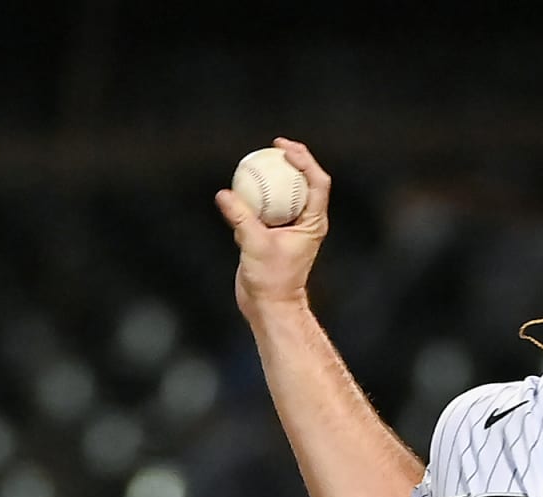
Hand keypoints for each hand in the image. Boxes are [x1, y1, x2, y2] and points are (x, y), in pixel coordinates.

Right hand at [214, 137, 332, 317]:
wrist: (268, 304)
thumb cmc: (271, 280)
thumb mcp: (254, 245)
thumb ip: (241, 218)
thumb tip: (225, 194)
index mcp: (313, 222)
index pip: (317, 183)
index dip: (305, 161)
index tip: (285, 150)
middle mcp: (305, 222)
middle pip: (305, 182)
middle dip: (293, 161)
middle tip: (274, 146)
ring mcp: (290, 228)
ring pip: (285, 194)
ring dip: (274, 177)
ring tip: (258, 160)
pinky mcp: (273, 234)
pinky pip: (266, 207)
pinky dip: (256, 195)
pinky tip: (240, 185)